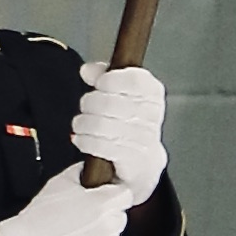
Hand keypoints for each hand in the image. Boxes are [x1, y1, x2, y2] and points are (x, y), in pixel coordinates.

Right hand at [0, 163, 127, 235]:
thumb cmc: (38, 219)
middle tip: (84, 218)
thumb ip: (81, 173)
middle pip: (120, 217)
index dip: (114, 195)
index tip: (105, 198)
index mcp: (102, 204)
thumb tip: (90, 169)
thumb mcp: (58, 183)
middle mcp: (108, 227)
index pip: (125, 195)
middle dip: (106, 216)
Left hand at [73, 61, 168, 208]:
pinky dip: (85, 141)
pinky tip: (83, 139)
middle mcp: (152, 117)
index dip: (112, 79)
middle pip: (111, 102)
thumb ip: (104, 77)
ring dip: (84, 124)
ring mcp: (144, 140)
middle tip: (87, 107)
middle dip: (90, 103)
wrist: (141, 165)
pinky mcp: (132, 159)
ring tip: (82, 125)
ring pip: (101, 124)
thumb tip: (88, 70)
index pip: (136, 80)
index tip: (100, 82)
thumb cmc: (129, 127)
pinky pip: (100, 145)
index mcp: (153, 96)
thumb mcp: (120, 97)